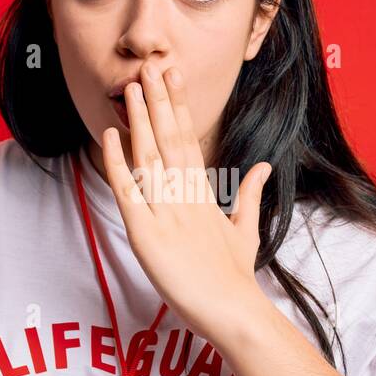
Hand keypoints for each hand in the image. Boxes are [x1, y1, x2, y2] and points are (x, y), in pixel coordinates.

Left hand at [99, 60, 273, 343]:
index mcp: (203, 193)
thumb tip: (264, 167)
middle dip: (159, 100)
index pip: (188, 140)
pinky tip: (111, 136)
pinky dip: (117, 164)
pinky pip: (127, 193)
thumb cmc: (235, 277)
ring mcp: (166, 213)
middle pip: (170, 139)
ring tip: (132, 85)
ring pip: (150, 157)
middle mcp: (185, 196)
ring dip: (140, 120)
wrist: (234, 311)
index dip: (177, 107)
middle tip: (151, 64)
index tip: (171, 77)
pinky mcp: (147, 235)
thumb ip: (249, 195)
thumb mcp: (244, 230)